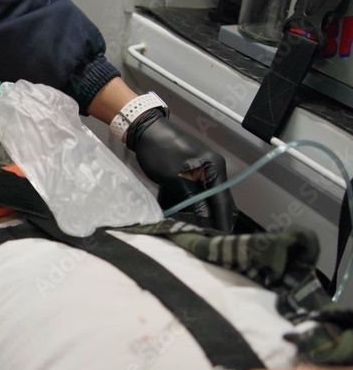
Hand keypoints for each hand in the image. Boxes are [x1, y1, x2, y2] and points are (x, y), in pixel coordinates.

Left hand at [127, 111, 235, 231]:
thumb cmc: (161, 151)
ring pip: (204, 201)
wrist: (145, 129)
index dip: (222, 223)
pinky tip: (176, 214)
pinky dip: (186, 205)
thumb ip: (194, 201)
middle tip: (202, 237)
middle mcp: (213, 172)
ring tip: (188, 228)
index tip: (219, 240)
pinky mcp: (189, 175)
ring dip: (196, 214)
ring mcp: (201, 173)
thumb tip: (206, 222)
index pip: (224, 203)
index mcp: (215, 170)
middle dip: (210, 221)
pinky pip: (193, 195)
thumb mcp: (177, 179)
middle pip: (217, 203)